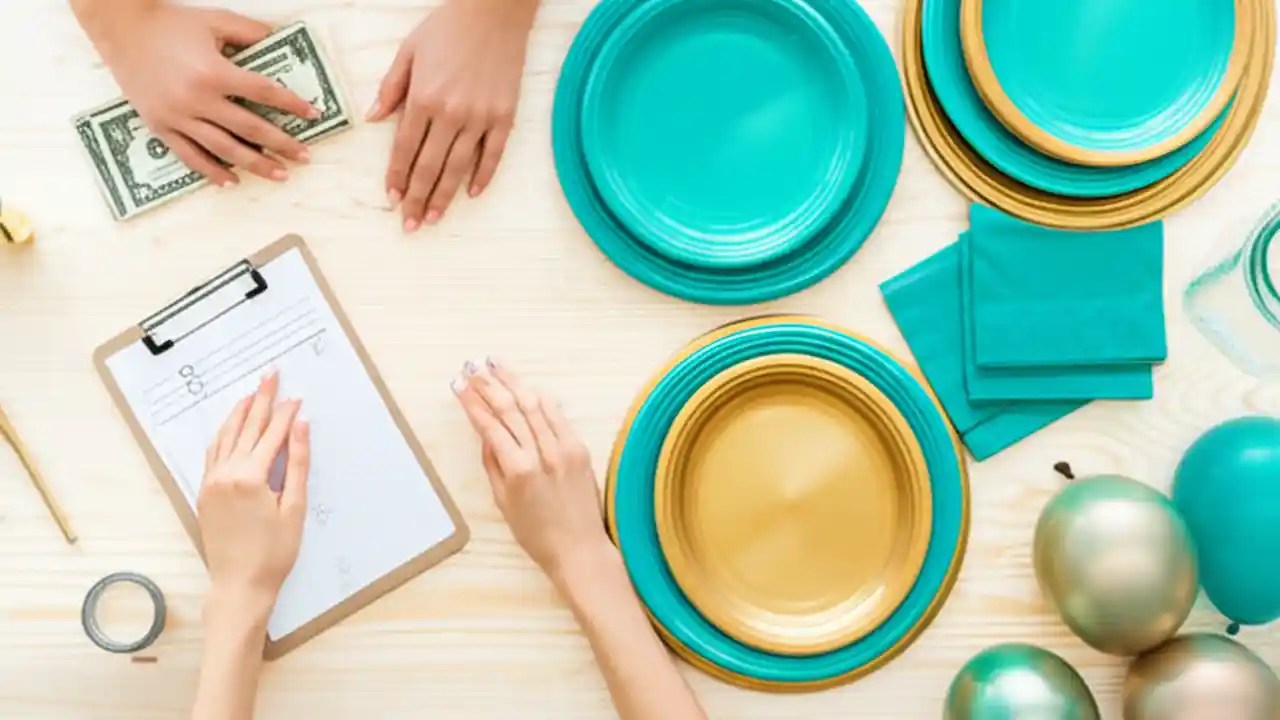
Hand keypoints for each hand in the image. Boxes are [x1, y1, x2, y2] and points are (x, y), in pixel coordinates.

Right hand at [82, 3, 318, 185]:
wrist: (120, 27)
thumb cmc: (171, 22)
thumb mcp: (215, 20)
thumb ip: (251, 33)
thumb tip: (282, 39)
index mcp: (214, 72)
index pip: (265, 93)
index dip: (292, 105)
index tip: (313, 115)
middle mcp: (197, 99)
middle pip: (250, 129)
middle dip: (282, 145)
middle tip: (305, 156)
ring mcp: (177, 117)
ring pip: (224, 149)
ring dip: (255, 164)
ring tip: (280, 174)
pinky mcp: (159, 126)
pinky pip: (190, 156)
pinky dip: (212, 171)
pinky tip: (233, 182)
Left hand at [198, 369, 309, 612]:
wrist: (239, 585)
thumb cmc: (274, 553)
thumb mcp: (295, 507)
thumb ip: (298, 463)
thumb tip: (301, 427)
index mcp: (250, 477)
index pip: (272, 434)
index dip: (286, 413)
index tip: (297, 395)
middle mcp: (226, 474)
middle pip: (246, 427)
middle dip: (261, 400)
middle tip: (271, 375)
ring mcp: (211, 482)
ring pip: (225, 436)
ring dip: (239, 412)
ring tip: (251, 393)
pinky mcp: (205, 493)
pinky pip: (213, 453)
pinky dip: (223, 435)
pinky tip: (230, 426)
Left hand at [369, 0, 537, 231]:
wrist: (494, 10)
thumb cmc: (448, 27)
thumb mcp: (408, 51)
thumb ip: (391, 88)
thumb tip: (373, 119)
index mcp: (423, 98)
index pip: (405, 148)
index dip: (397, 176)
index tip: (392, 199)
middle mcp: (450, 113)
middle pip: (430, 166)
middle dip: (418, 198)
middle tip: (410, 224)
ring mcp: (480, 117)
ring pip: (459, 167)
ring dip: (444, 196)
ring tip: (434, 218)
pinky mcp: (505, 116)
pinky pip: (493, 154)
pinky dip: (482, 176)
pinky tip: (470, 194)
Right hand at [452, 358, 612, 584]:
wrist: (579, 549)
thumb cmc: (536, 534)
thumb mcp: (502, 502)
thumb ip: (492, 464)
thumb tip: (485, 434)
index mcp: (517, 470)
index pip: (490, 425)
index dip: (471, 403)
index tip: (458, 385)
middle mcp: (541, 454)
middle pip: (511, 408)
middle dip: (488, 384)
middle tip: (472, 367)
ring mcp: (564, 448)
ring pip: (534, 404)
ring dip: (513, 382)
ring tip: (494, 364)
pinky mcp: (580, 448)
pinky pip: (557, 415)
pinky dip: (540, 398)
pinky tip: (526, 386)